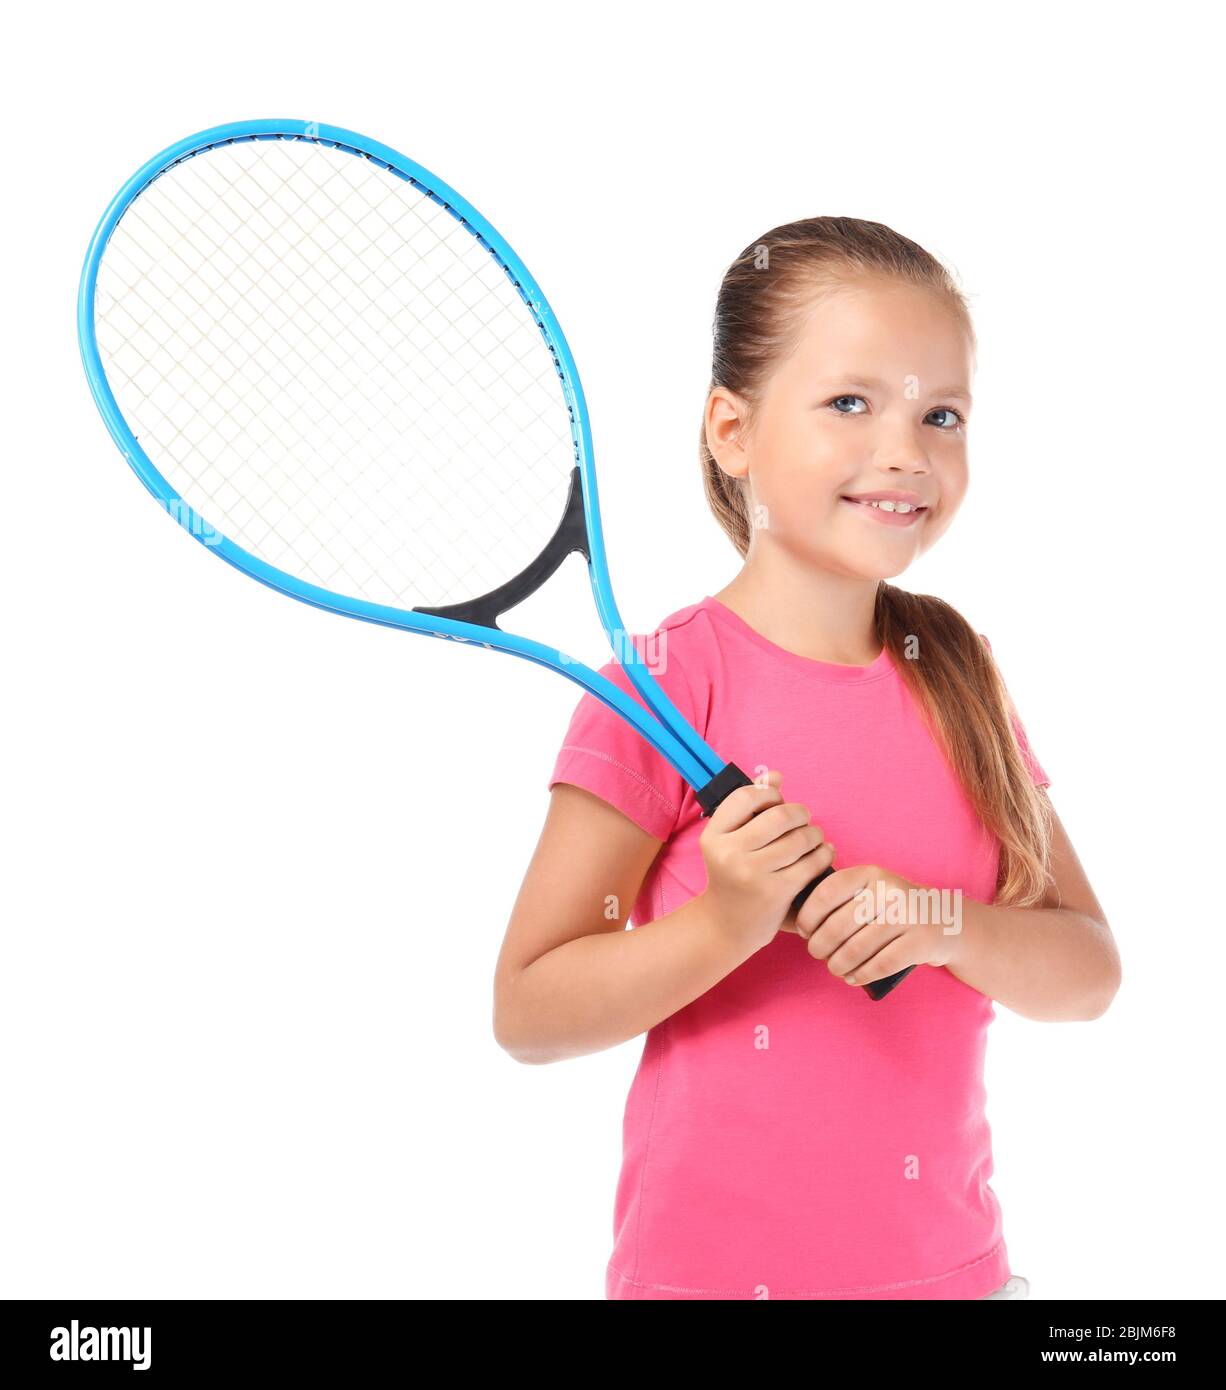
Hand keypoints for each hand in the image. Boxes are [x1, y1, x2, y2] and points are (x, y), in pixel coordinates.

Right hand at [698, 770, 834, 951]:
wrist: (727, 924)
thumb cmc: (733, 874)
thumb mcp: (731, 841)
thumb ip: (751, 807)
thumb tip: (775, 776)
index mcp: (714, 836)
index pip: (747, 796)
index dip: (769, 794)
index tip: (778, 802)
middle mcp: (729, 854)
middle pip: (778, 816)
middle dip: (799, 813)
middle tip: (804, 818)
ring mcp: (752, 874)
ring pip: (799, 839)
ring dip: (815, 833)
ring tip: (814, 836)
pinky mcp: (776, 893)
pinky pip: (811, 863)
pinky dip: (823, 854)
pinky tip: (823, 852)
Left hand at [793, 863, 958, 986]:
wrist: (946, 920)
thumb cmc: (893, 908)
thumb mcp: (871, 889)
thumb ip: (842, 896)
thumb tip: (797, 918)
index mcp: (871, 873)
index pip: (828, 891)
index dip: (809, 914)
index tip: (804, 930)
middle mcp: (889, 891)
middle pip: (839, 925)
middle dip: (820, 945)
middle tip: (817, 953)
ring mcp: (908, 916)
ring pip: (857, 948)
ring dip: (838, 964)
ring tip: (834, 968)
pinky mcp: (921, 942)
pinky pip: (881, 964)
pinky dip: (861, 974)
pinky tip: (853, 977)